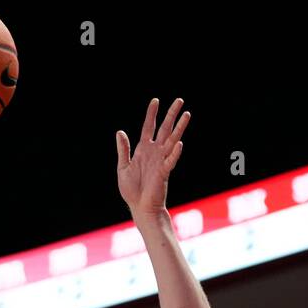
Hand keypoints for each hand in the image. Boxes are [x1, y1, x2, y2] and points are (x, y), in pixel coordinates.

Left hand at [116, 98, 189, 217]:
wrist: (139, 207)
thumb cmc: (131, 190)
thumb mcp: (123, 167)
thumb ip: (123, 150)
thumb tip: (120, 132)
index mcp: (143, 150)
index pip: (148, 127)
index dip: (152, 114)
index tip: (156, 100)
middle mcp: (154, 152)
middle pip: (164, 129)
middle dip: (171, 115)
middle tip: (179, 100)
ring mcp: (161, 161)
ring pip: (172, 140)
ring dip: (179, 128)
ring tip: (187, 114)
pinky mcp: (164, 172)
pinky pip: (170, 161)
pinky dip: (175, 153)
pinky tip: (179, 143)